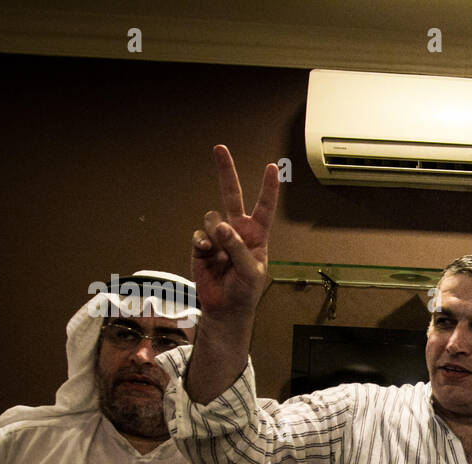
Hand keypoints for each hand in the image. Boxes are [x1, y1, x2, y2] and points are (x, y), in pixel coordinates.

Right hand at [191, 145, 278, 321]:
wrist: (225, 307)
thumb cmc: (245, 290)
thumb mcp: (251, 272)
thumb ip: (238, 248)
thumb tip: (221, 226)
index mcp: (257, 235)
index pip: (264, 207)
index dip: (268, 187)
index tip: (272, 166)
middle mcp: (237, 230)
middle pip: (232, 195)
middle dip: (226, 171)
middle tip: (220, 148)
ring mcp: (218, 236)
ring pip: (212, 219)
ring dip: (216, 234)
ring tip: (220, 254)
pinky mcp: (201, 245)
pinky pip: (199, 235)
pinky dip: (202, 245)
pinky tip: (206, 256)